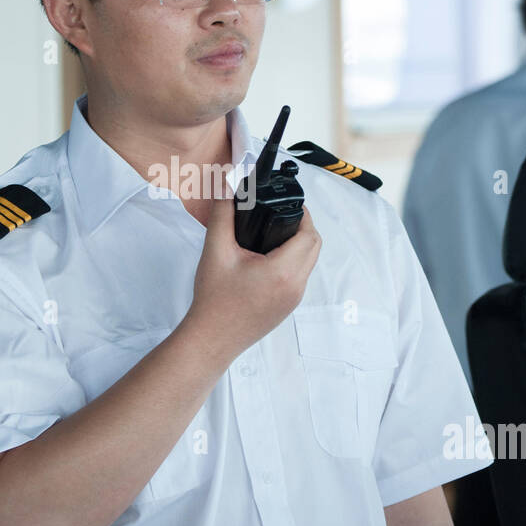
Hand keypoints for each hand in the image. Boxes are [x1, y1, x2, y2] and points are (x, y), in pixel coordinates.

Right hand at [183, 189, 320, 362]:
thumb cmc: (213, 300)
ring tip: (275, 234)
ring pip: (308, 263)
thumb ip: (223, 214)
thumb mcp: (216, 251)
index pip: (309, 234)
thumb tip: (228, 186)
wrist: (211, 339)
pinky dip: (293, 263)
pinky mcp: (287, 308)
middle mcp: (295, 286)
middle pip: (314, 247)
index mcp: (283, 271)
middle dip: (303, 227)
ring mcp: (293, 300)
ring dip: (300, 245)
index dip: (303, 214)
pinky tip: (270, 258)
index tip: (288, 203)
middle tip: (281, 215)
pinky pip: (300, 277)